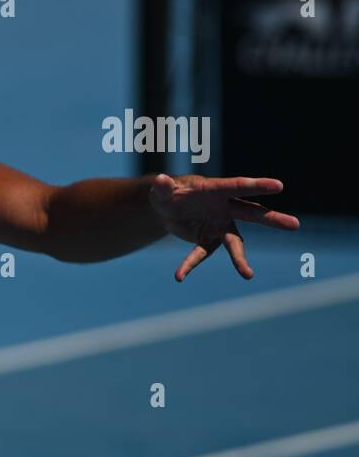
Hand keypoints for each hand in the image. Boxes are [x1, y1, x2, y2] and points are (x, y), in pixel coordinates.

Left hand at [148, 174, 299, 281]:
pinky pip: (201, 254)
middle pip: (251, 213)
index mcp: (216, 189)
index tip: (278, 186)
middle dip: (271, 219)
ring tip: (248, 275)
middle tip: (295, 225)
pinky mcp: (207, 240)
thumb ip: (163, 187)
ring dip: (239, 259)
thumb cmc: (167, 192)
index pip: (238, 186)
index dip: (257, 185)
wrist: (164, 209)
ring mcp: (219, 225)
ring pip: (235, 242)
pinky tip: (179, 276)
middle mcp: (224, 207)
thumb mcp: (161, 190)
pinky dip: (189, 265)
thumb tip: (160, 180)